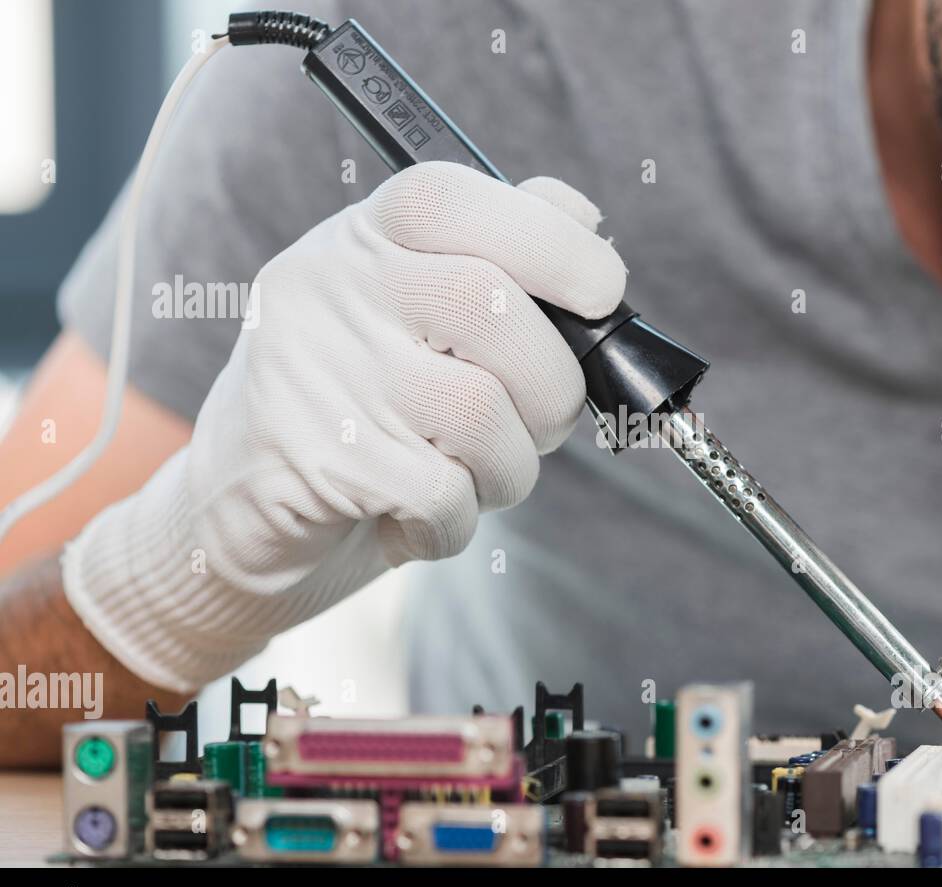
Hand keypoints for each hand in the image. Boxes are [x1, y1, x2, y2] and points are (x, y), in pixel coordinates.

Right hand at [61, 161, 625, 690]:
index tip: (602, 290)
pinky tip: (425, 517)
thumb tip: (584, 221)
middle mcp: (326, 291)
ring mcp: (311, 374)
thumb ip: (496, 260)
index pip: (452, 200)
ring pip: (478, 414)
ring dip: (510, 467)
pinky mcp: (312, 464)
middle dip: (553, 385)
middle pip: (489, 307)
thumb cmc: (356, 411)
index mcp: (361, 241)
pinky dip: (460, 522)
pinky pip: (444, 496)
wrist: (230, 518)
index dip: (551, 239)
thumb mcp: (413, 317)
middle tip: (542, 420)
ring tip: (477, 476)